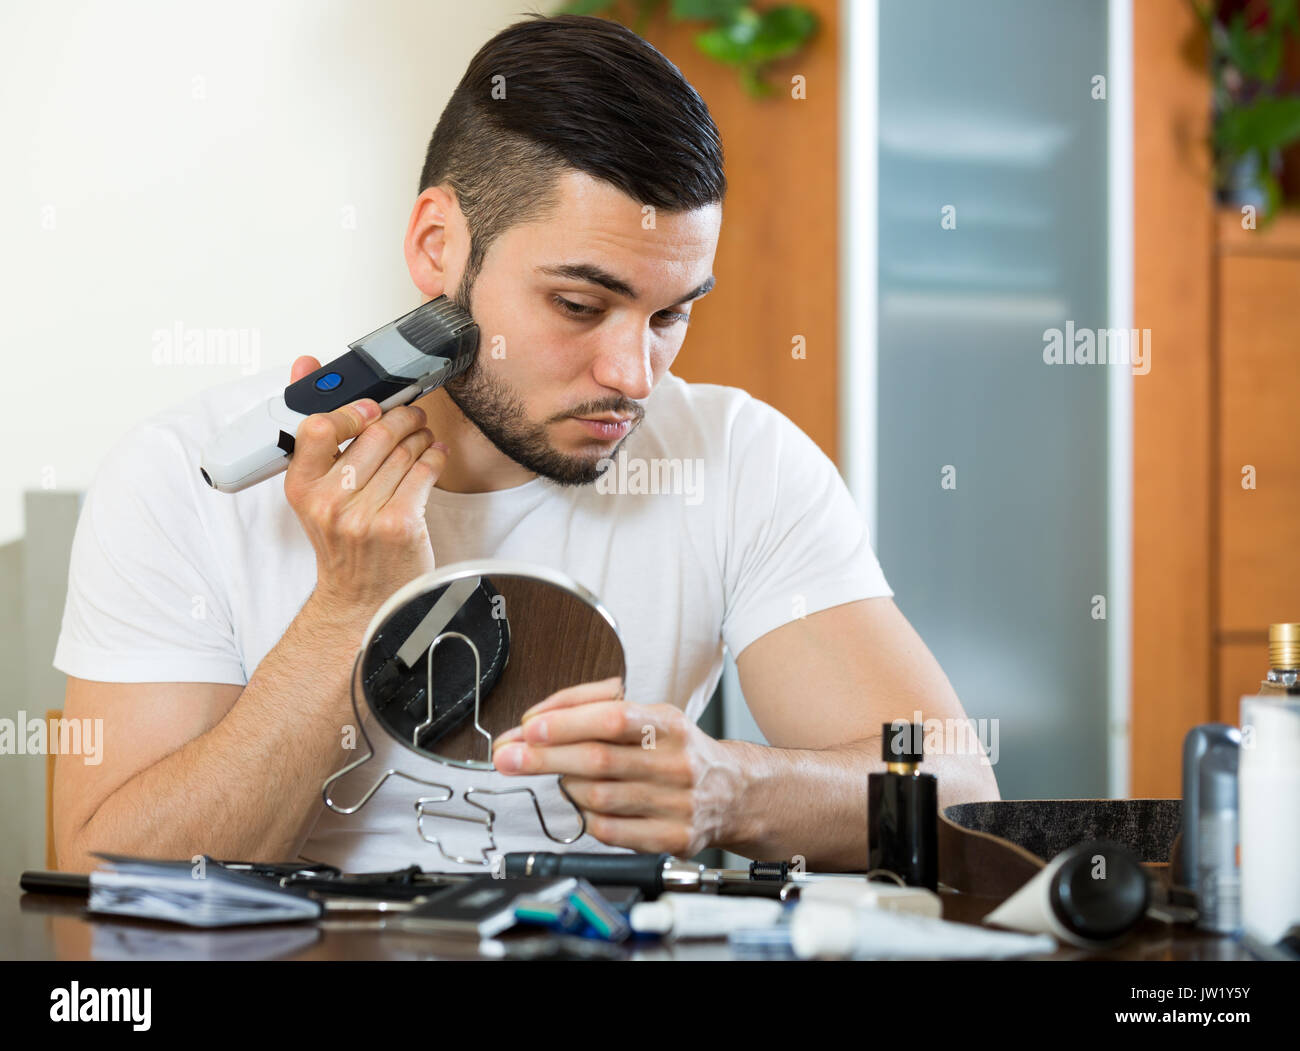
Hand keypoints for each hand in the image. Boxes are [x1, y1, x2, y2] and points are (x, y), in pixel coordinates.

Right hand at [284, 355, 445, 614]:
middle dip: (401, 417)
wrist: (362, 599)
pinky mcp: (400, 525)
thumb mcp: (315, 491)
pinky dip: (434, 458)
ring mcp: (365, 515)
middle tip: (411, 414)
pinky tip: (434, 455)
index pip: (316, 428)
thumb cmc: (343, 543)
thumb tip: (304, 364)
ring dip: (421, 436)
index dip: (350, 411)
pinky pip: (424, 472)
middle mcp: (330, 502)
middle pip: (374, 434)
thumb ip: (312, 430)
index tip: (369, 408)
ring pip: (404, 451)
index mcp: (301, 488)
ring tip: (423, 436)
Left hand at [490, 677, 749, 856]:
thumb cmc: (676, 750)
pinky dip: (586, 817)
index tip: (529, 728)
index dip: (566, 722)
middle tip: (509, 757)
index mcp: (669, 724)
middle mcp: (676, 763)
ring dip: (566, 787)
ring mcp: (676, 804)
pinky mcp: (672, 839)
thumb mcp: (649, 714)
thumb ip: (594, 707)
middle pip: (598, 761)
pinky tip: (586, 805)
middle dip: (544, 758)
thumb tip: (536, 720)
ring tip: (561, 777)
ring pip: (599, 798)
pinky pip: (610, 831)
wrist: (734, 793)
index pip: (612, 718)